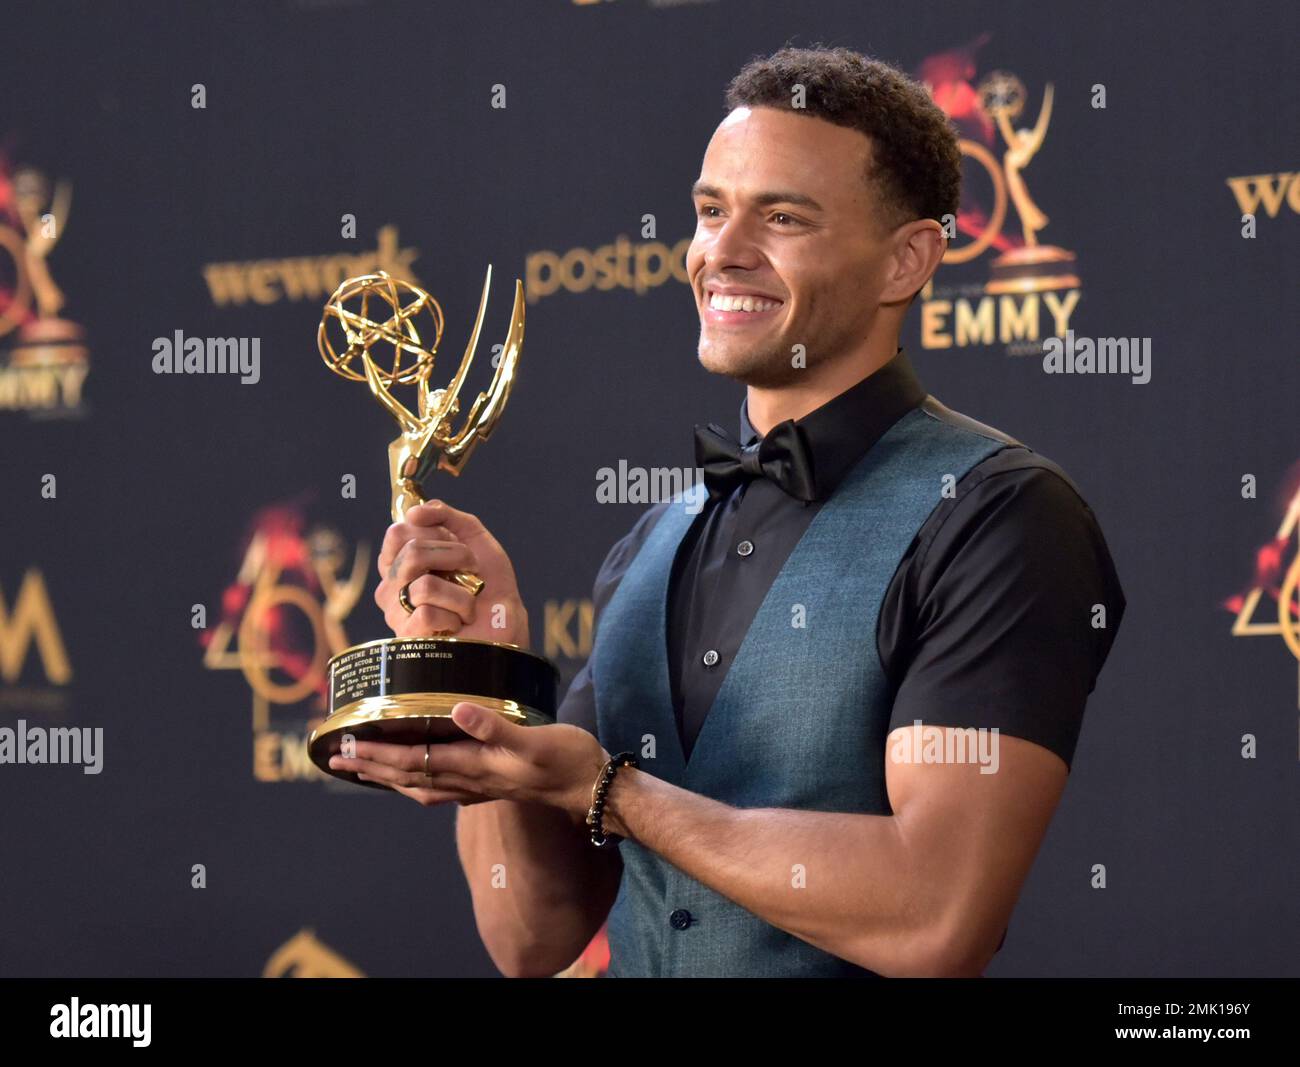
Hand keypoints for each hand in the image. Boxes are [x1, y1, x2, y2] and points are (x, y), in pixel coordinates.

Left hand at [328, 701, 610, 820]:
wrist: (595, 789)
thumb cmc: (568, 762)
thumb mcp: (534, 738)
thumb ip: (494, 727)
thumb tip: (457, 710)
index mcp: (474, 766)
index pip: (412, 760)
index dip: (377, 754)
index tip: (347, 747)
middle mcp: (470, 780)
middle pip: (408, 776)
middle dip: (371, 767)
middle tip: (337, 758)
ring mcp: (480, 785)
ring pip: (421, 784)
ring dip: (389, 776)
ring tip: (366, 769)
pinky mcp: (492, 783)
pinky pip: (441, 785)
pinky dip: (418, 779)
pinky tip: (419, 775)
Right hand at [375, 500, 529, 646]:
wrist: (506, 619)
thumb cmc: (488, 583)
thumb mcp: (473, 538)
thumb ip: (445, 515)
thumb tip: (413, 512)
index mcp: (401, 560)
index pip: (398, 532)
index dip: (434, 533)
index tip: (455, 544)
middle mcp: (392, 584)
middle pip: (412, 553)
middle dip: (455, 558)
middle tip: (470, 573)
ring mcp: (396, 612)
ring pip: (424, 585)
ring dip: (462, 593)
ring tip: (467, 603)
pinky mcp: (409, 635)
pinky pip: (428, 612)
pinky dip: (457, 614)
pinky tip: (458, 623)